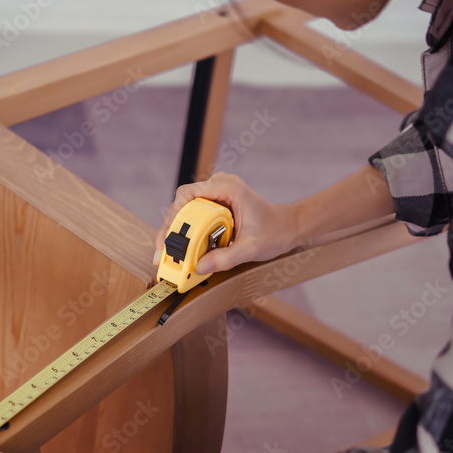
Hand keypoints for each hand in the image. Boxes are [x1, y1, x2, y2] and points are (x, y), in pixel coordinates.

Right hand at [154, 173, 299, 273]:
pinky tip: (183, 247)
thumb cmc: (275, 231)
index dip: (173, 216)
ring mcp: (217, 193)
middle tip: (163, 251)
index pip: (188, 194)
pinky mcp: (217, 203)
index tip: (167, 238)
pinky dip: (187, 230)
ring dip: (177, 230)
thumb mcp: (251, 249)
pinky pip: (195, 214)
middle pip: (183, 202)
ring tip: (170, 252)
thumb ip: (226, 258)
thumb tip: (200, 267)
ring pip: (187, 208)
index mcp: (228, 188)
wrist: (289, 227)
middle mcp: (220, 186)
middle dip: (171, 227)